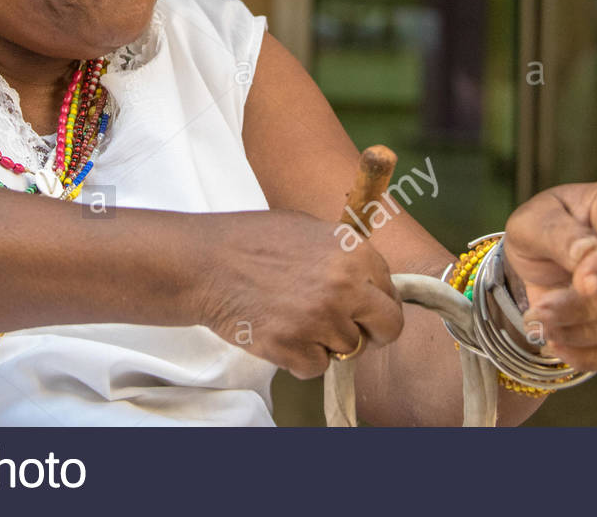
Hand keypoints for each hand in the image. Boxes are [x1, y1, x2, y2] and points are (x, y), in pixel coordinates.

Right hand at [193, 209, 404, 378]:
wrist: (204, 263)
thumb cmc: (251, 240)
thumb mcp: (308, 229)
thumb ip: (345, 256)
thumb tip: (369, 282)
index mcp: (354, 252)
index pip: (391, 294)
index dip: (375, 304)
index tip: (360, 309)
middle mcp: (345, 286)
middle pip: (388, 329)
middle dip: (370, 332)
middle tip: (345, 329)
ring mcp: (320, 319)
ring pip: (347, 349)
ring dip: (324, 341)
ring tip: (292, 318)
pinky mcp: (294, 347)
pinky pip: (315, 367)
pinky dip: (299, 357)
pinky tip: (278, 332)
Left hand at [503, 180, 596, 371]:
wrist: (543, 255)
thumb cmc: (541, 228)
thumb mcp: (533, 222)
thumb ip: (559, 235)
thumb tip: (587, 255)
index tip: (581, 284)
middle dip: (578, 307)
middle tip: (537, 313)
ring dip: (577, 333)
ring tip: (539, 324)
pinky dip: (589, 356)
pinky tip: (557, 346)